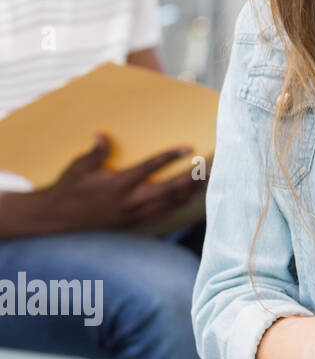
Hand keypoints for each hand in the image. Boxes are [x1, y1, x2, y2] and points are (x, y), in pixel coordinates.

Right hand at [34, 133, 205, 234]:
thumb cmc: (69, 189)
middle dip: (194, 177)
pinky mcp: (136, 223)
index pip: (150, 168)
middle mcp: (130, 201)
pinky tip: (192, 195)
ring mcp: (135, 214)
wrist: (58, 219)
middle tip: (213, 165)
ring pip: (172, 203)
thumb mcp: (78, 168)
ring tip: (210, 178)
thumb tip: (102, 135)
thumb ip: (95, 153)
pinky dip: (181, 203)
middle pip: (172, 189)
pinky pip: (166, 213)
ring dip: (193, 191)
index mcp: (118, 185)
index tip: (189, 147)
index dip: (170, 157)